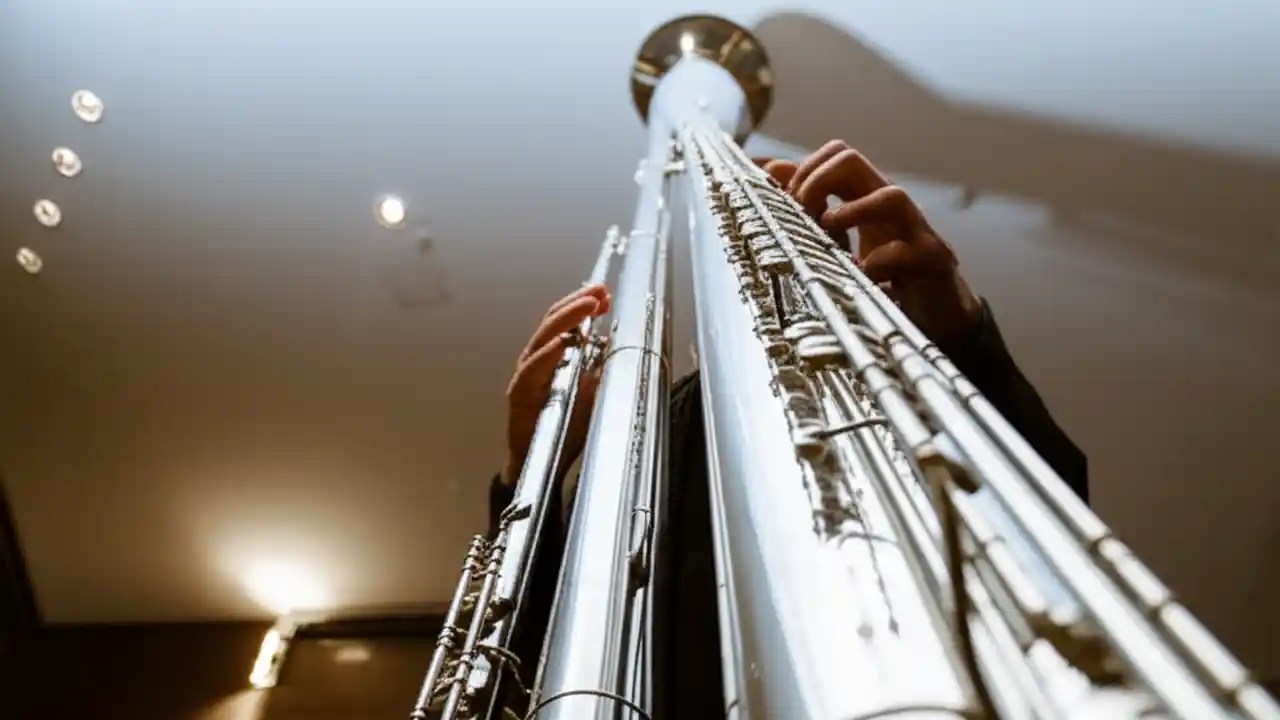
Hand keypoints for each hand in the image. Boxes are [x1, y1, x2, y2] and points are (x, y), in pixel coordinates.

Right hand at [502, 284, 611, 486]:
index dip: (583, 305)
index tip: (605, 295)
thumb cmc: (563, 432)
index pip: (567, 324)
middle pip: (553, 322)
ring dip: (566, 319)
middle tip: (599, 291)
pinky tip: (561, 343)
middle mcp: (536, 363)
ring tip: (587, 305)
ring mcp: (526, 377)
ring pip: (542, 338)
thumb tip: (619, 347)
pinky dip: (548, 355)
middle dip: (576, 303)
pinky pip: (533, 370)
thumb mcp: (592, 397)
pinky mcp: (519, 395)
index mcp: (553, 360)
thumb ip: (600, 372)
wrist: (538, 468)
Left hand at [755, 142, 981, 350]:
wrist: (937, 313)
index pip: (833, 156)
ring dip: (852, 211)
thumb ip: (811, 207)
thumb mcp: (840, 243)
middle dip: (816, 181)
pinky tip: (864, 274)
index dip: (803, 172)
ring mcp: (914, 232)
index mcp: (864, 198)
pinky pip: (908, 251)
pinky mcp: (932, 262)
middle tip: (803, 216)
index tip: (787, 206)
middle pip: (851, 160)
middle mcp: (888, 208)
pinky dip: (880, 262)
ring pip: (891, 197)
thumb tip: (774, 169)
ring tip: (829, 231)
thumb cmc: (886, 275)